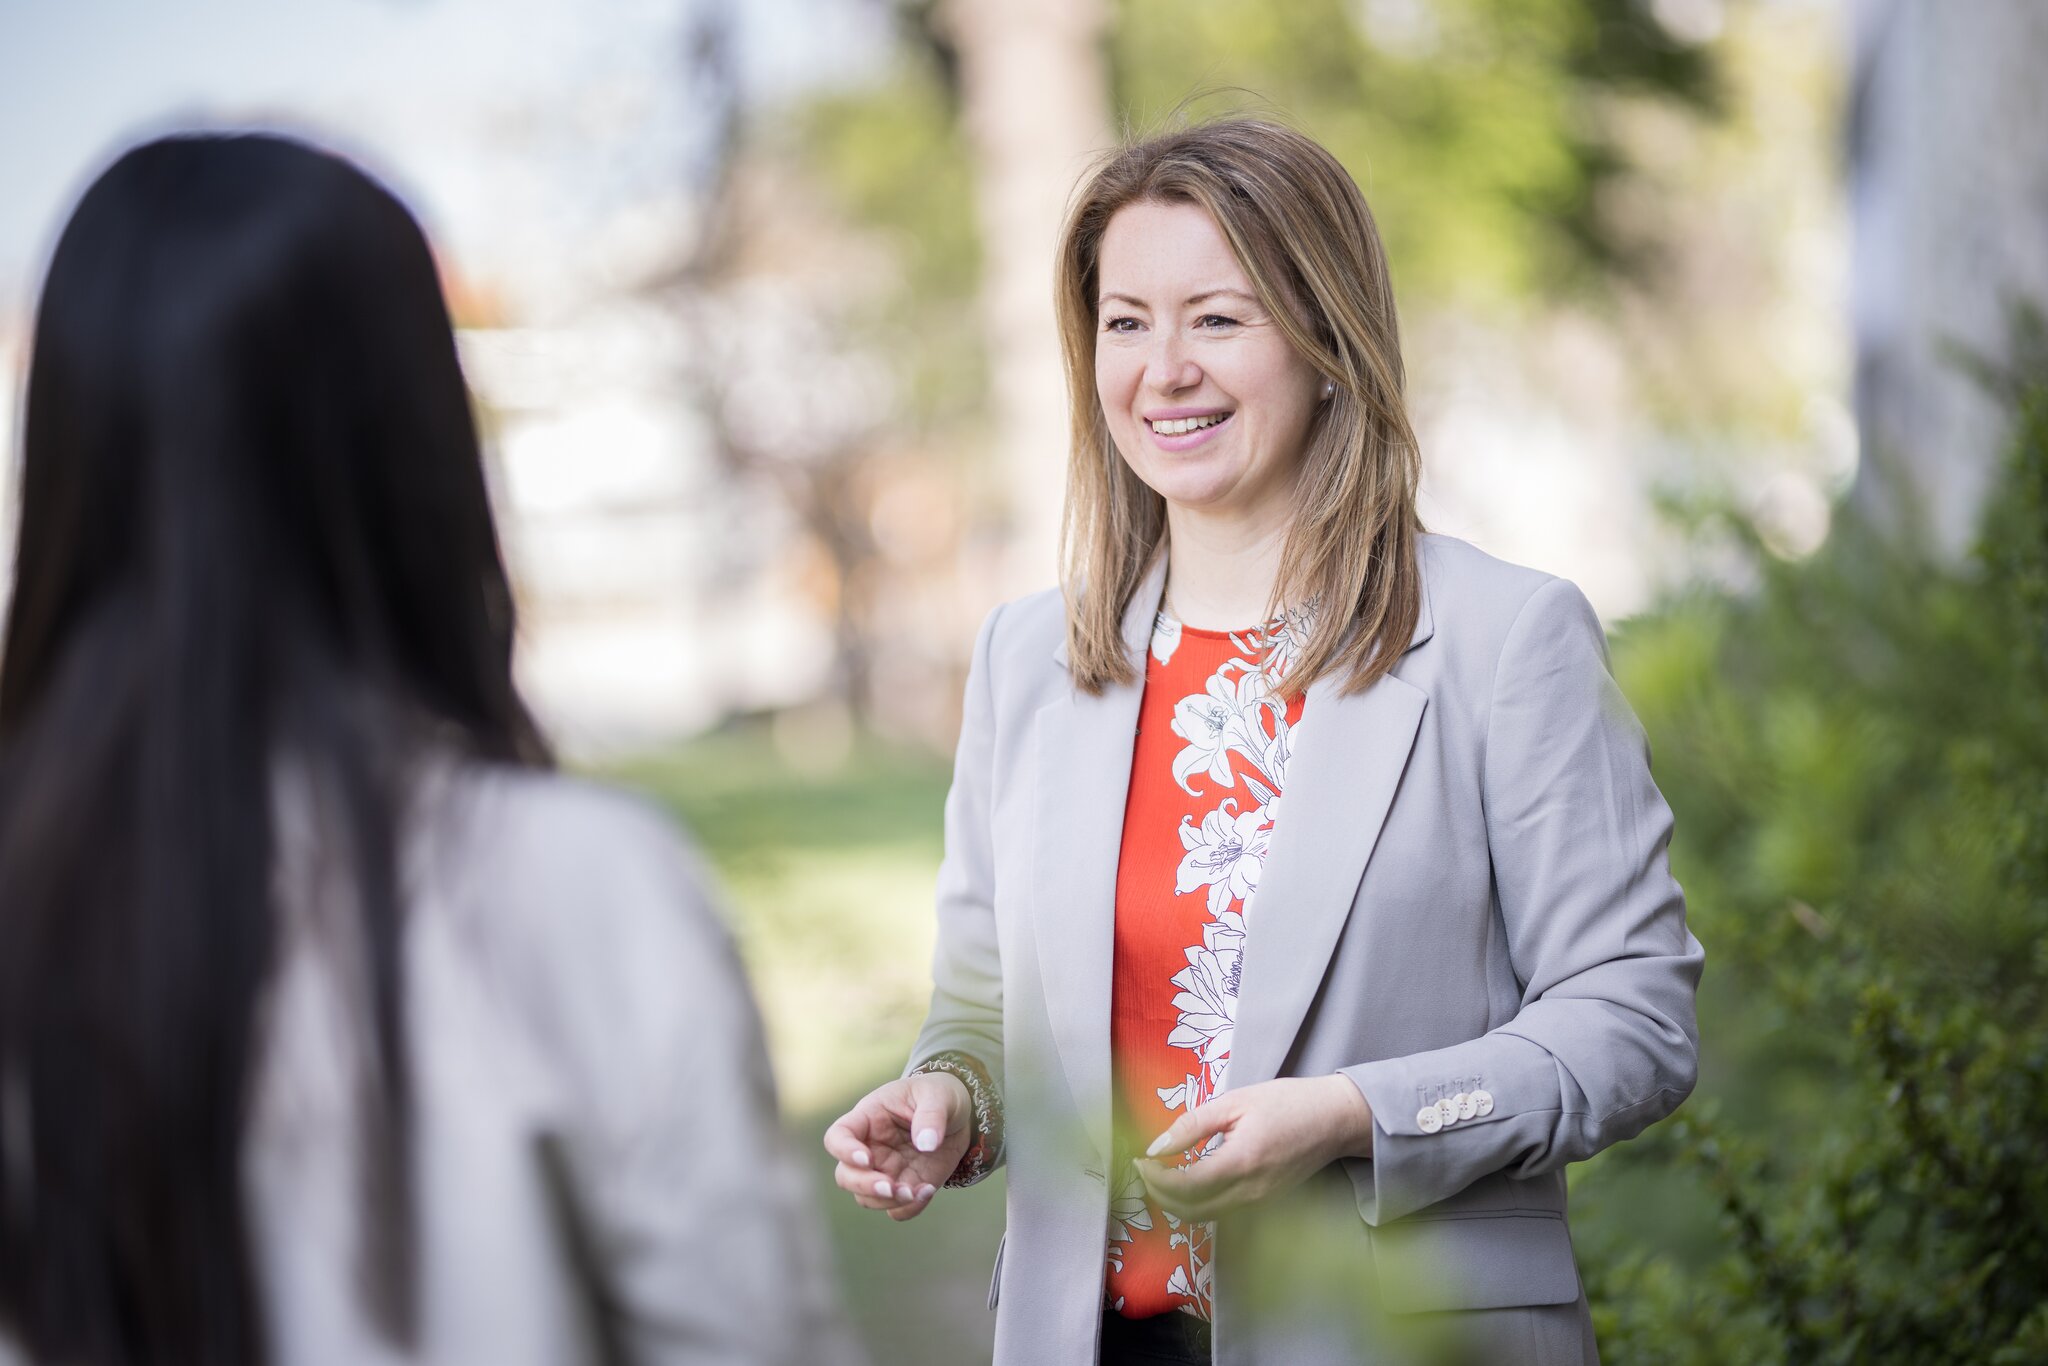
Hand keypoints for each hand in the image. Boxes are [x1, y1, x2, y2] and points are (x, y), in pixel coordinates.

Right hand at [823, 1072, 972, 1221]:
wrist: (958, 1116)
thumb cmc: (938, 1096)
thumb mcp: (938, 1095)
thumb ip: (931, 1115)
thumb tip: (926, 1144)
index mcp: (869, 1119)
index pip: (838, 1136)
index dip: (844, 1151)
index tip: (867, 1159)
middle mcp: (870, 1148)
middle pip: (845, 1176)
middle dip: (865, 1186)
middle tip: (891, 1187)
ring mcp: (886, 1171)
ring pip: (866, 1198)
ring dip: (888, 1201)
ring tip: (918, 1191)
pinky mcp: (904, 1186)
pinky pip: (896, 1210)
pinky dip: (909, 1208)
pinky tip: (928, 1190)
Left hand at [1134, 1075, 1373, 1220]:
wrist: (1334, 1119)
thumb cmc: (1286, 1102)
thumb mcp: (1235, 1102)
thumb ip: (1192, 1125)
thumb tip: (1156, 1147)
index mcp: (1241, 1162)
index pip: (1185, 1186)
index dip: (1156, 1178)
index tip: (1141, 1159)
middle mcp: (1250, 1191)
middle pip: (1190, 1211)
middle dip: (1159, 1194)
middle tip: (1146, 1169)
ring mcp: (1258, 1202)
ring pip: (1204, 1216)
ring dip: (1176, 1202)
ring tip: (1162, 1173)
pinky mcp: (1263, 1202)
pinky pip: (1221, 1211)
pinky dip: (1197, 1201)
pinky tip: (1189, 1178)